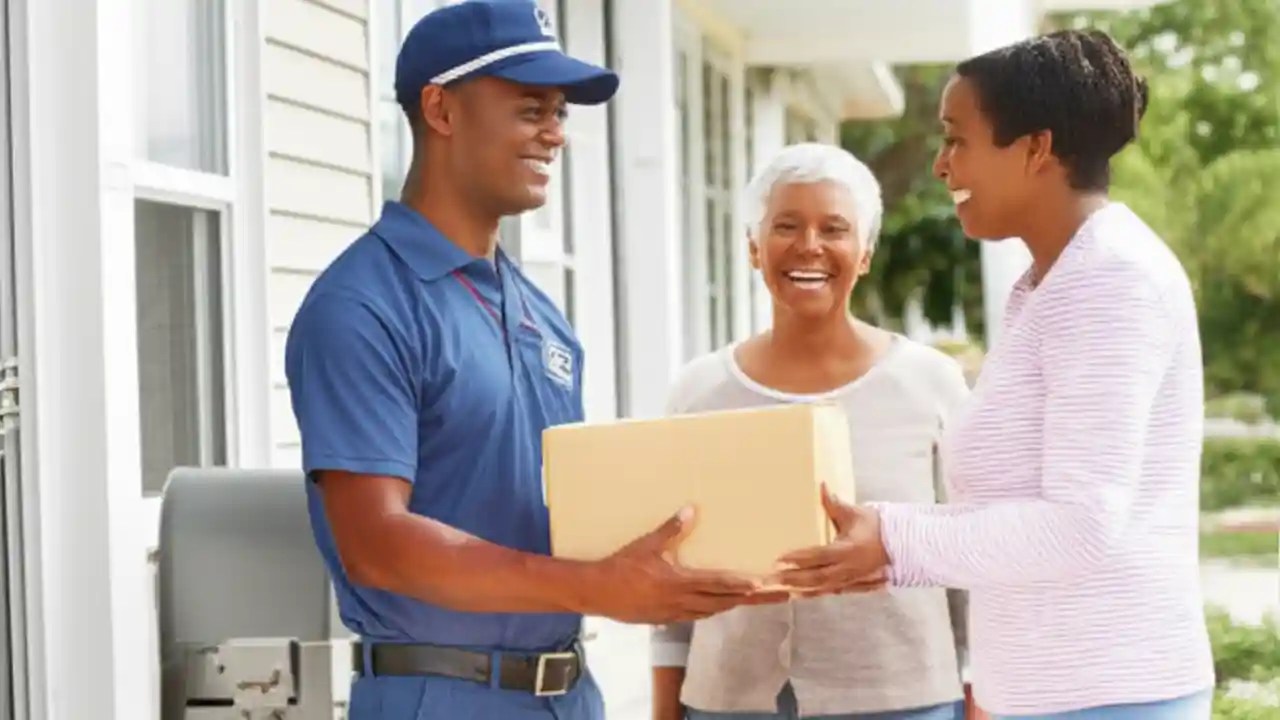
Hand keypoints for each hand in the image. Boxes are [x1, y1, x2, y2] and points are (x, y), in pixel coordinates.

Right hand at [585, 507, 787, 623]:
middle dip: (749, 599)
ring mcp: (674, 613)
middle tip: (774, 596)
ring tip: (752, 599)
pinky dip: (711, 610)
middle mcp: (681, 601)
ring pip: (711, 611)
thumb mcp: (646, 545)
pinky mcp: (665, 619)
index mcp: (679, 583)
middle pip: (723, 602)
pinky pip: (695, 616)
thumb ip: (671, 529)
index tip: (763, 585)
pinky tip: (716, 606)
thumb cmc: (621, 567)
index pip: (718, 585)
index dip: (742, 586)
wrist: (597, 592)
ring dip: (732, 604)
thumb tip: (691, 509)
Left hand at [769, 484, 889, 597]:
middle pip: (815, 578)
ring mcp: (848, 580)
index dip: (799, 559)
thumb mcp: (854, 513)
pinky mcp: (849, 585)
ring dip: (799, 589)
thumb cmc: (876, 527)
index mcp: (847, 550)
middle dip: (793, 579)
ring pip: (820, 588)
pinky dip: (811, 593)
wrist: (900, 545)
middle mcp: (846, 568)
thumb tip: (821, 486)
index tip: (780, 559)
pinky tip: (796, 594)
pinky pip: (827, 591)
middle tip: (772, 578)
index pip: (818, 556)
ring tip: (778, 588)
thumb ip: (834, 503)